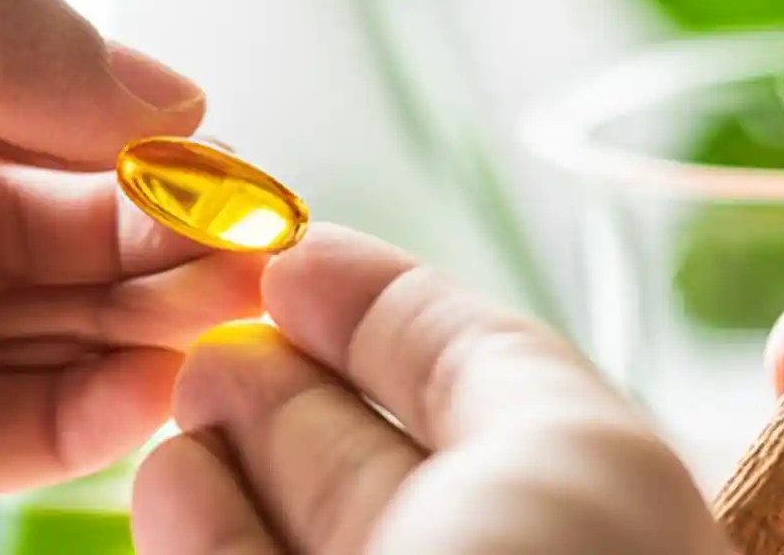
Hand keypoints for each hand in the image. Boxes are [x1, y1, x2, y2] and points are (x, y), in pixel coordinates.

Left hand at [0, 0, 265, 491]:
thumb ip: (36, 49)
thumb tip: (177, 106)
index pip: (98, 167)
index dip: (188, 190)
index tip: (265, 208)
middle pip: (104, 267)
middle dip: (199, 274)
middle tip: (271, 281)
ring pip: (76, 354)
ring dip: (168, 352)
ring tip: (236, 336)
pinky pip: (12, 435)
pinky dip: (92, 424)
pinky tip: (150, 392)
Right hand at [130, 224, 729, 554]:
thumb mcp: (567, 451)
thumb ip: (469, 353)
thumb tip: (345, 269)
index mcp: (606, 525)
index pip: (493, 394)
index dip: (400, 319)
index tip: (305, 255)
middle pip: (396, 459)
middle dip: (312, 376)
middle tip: (240, 304)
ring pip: (319, 531)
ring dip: (250, 448)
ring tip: (199, 374)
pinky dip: (207, 532)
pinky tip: (176, 474)